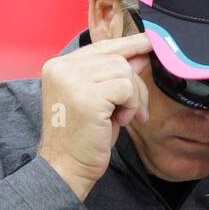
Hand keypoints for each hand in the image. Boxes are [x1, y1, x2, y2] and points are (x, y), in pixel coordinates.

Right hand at [38, 33, 152, 199]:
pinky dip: (131, 106)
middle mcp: (62, 68)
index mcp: (60, 66)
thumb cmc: (82, 139)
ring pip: (124, 71)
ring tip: (119, 118)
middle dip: (135, 85)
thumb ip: (115, 75)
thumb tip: (141, 54)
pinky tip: (118, 121)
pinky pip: (126, 88)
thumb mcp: (101, 101)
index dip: (128, 44)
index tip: (149, 42)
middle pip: (117, 58)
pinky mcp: (86, 96)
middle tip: (136, 111)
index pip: (101, 46)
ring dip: (132, 97)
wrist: (66, 167)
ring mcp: (72, 80)